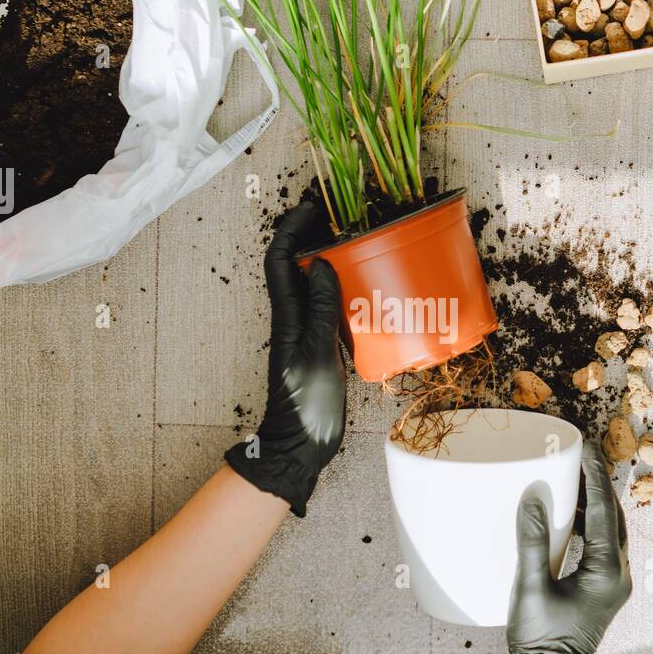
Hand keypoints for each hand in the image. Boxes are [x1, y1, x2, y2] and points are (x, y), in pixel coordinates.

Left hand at [225, 201, 345, 515]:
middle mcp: (295, 319)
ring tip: (362, 248)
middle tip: (346, 219)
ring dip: (334, 262)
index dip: (291, 228)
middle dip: (315, 236)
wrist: (301, 446)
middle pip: (297, 266)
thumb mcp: (317, 354)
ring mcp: (308, 333)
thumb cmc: (305, 406)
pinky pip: (332, 309)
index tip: (312, 206)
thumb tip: (323, 263)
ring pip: (317, 286)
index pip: (281, 260)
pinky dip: (348, 293)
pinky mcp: (323, 348)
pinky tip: (371, 293)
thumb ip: (322, 310)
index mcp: (287, 317)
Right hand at [477, 440, 631, 653]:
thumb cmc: (540, 637)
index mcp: (607, 572)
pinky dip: (590, 526)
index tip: (585, 448)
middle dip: (599, 486)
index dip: (595, 477)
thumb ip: (533, 540)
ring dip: (595, 506)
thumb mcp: (532, 585)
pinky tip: (570, 517)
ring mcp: (612, 585)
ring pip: (612, 533)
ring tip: (573, 480)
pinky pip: (602, 548)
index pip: (606, 512)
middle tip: (581, 457)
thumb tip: (534, 497)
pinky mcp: (601, 591)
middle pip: (615, 518)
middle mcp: (618, 576)